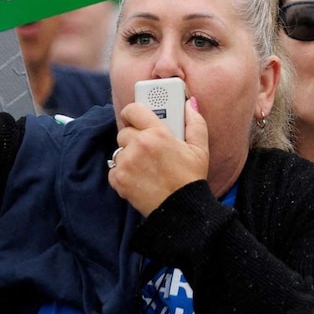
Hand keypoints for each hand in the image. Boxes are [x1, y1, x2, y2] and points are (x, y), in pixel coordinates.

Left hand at [109, 97, 209, 215]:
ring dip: (128, 156)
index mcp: (158, 133)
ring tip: (145, 166)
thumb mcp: (200, 148)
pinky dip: (122, 173)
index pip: (133, 110)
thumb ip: (195, 122)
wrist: (180, 209)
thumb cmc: (190, 178)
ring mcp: (126, 162)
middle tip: (147, 149)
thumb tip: (190, 104)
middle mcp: (139, 145)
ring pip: (119, 151)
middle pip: (124, 131)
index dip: (132, 113)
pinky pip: (114, 169)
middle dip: (133, 138)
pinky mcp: (118, 179)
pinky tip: (138, 178)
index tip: (135, 118)